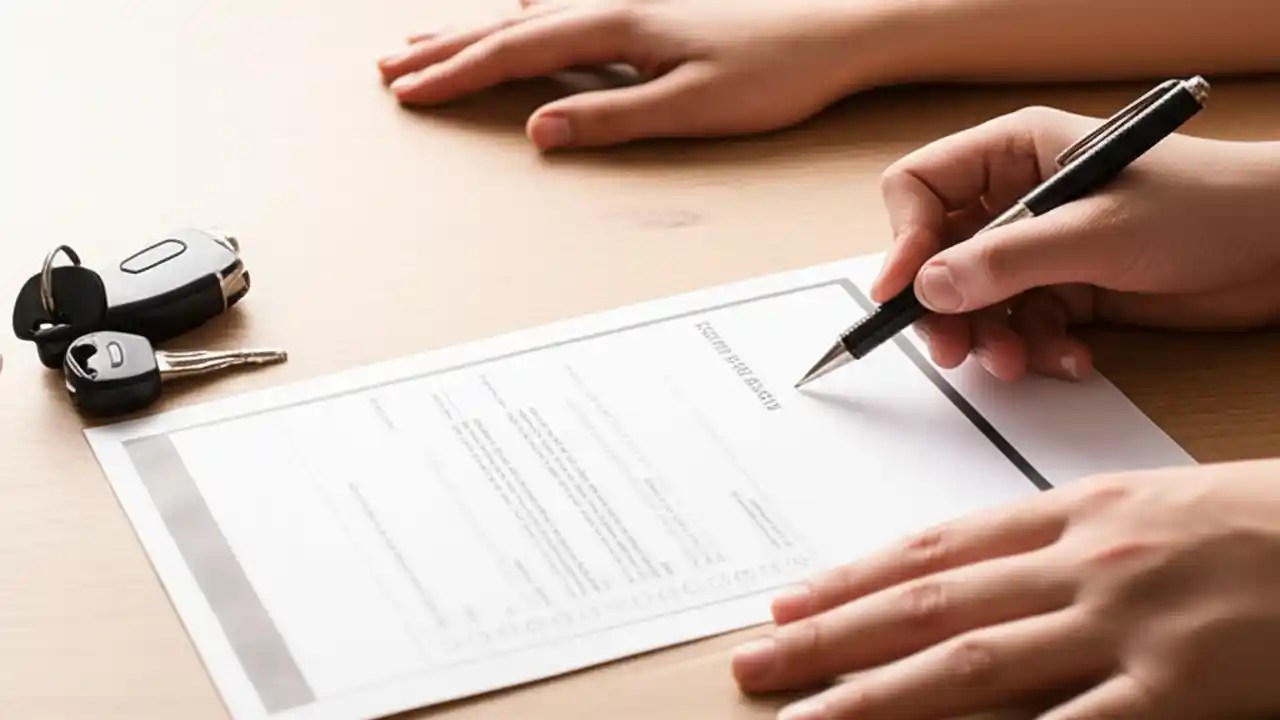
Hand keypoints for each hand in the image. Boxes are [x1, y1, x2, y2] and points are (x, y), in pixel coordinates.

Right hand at [376, 0, 909, 149]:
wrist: (839, 27)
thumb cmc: (776, 71)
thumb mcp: (691, 109)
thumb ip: (610, 118)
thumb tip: (537, 131)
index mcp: (616, 25)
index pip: (514, 51)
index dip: (456, 75)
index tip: (407, 94)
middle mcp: (615, 2)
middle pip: (508, 25)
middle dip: (446, 49)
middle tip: (389, 67)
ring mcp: (631, 0)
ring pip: (532, 12)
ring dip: (476, 30)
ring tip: (428, 40)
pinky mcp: (653, 6)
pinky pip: (565, 7)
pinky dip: (525, 16)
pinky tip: (520, 11)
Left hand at [731, 460, 1279, 718]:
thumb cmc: (1263, 519)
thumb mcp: (1151, 505)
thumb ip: (1063, 539)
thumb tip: (977, 575)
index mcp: (1075, 513)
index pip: (936, 550)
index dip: (853, 578)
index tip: (790, 599)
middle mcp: (1082, 562)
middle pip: (929, 605)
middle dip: (831, 636)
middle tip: (757, 659)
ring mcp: (1126, 625)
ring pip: (971, 664)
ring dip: (874, 697)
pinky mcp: (1180, 689)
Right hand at [872, 107, 1279, 382]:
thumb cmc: (1207, 208)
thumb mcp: (1098, 233)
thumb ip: (1007, 260)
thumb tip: (928, 286)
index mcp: (1016, 153)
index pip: (921, 188)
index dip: (902, 240)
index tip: (901, 292)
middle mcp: (1019, 198)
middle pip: (939, 254)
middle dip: (945, 306)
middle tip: (953, 348)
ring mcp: (1041, 247)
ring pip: (976, 300)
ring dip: (991, 338)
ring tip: (1020, 360)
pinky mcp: (1066, 290)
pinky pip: (1019, 326)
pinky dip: (1035, 349)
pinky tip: (1071, 357)